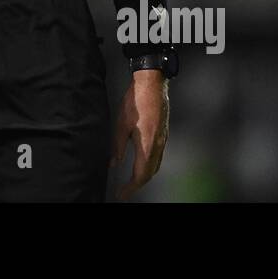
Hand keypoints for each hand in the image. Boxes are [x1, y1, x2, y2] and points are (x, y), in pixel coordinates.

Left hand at [109, 71, 168, 199]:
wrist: (153, 84)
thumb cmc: (136, 101)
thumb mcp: (121, 124)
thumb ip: (117, 146)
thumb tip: (113, 163)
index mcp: (147, 145)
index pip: (140, 175)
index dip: (131, 187)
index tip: (121, 194)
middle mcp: (158, 145)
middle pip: (150, 173)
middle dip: (137, 185)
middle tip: (125, 191)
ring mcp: (163, 139)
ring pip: (156, 166)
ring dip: (144, 176)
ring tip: (132, 181)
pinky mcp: (163, 134)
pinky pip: (158, 156)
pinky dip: (150, 166)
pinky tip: (142, 163)